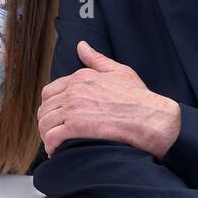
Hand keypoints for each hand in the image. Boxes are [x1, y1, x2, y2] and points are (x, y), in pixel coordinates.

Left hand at [38, 40, 180, 158]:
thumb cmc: (139, 98)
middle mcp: (73, 91)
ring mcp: (73, 109)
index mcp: (80, 78)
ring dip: (47, 135)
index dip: (50, 107)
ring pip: (44, 124)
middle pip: (44, 109)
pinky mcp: (76, 128)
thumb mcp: (119, 71)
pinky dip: (51, 146)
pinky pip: (52, 137)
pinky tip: (58, 152)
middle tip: (55, 133)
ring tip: (56, 144)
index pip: (49, 92)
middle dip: (48, 123)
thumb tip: (82, 46)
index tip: (56, 117)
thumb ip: (96, 59)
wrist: (152, 119)